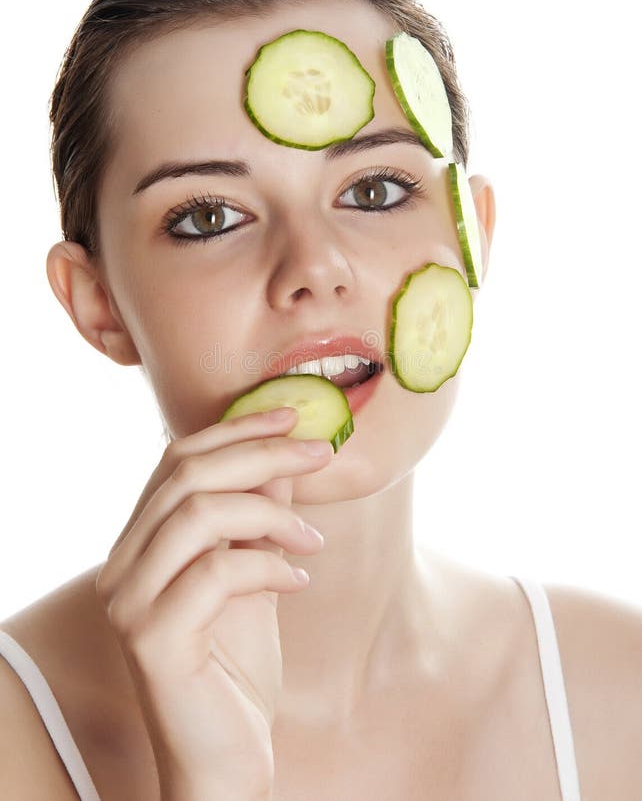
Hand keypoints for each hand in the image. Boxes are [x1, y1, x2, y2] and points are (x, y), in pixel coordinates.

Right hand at [95, 408, 330, 797]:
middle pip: (186, 474)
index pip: (177, 459)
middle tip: (320, 453)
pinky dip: (268, 565)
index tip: (292, 415)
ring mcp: (129, 602)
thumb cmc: (237, 664)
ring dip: (270, 514)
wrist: (225, 756)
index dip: (236, 429)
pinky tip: (297, 581)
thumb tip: (285, 451)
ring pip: (198, 514)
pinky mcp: (152, 639)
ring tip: (314, 538)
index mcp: (140, 542)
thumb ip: (258, 514)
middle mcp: (122, 566)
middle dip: (262, 453)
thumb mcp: (253, 572)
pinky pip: (217, 572)